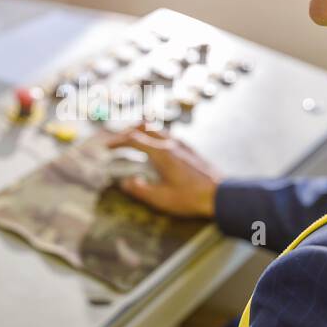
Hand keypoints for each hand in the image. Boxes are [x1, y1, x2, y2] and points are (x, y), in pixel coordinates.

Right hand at [105, 124, 222, 217]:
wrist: (221, 195)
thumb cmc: (191, 198)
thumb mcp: (161, 199)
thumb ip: (140, 189)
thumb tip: (125, 182)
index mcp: (161, 153)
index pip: (133, 139)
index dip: (117, 141)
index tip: (106, 146)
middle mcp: (171, 144)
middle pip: (145, 127)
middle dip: (128, 132)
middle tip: (118, 141)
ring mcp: (182, 145)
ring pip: (158, 129)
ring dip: (143, 132)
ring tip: (134, 142)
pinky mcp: (190, 150)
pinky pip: (168, 135)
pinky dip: (155, 137)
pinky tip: (156, 149)